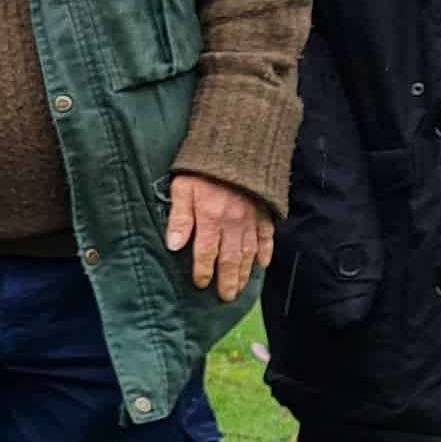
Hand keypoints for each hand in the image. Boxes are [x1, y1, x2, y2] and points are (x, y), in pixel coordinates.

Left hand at [167, 174, 274, 302]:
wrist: (237, 143)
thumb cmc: (203, 166)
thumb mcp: (182, 187)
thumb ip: (179, 217)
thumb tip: (173, 245)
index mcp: (210, 219)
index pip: (205, 253)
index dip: (202, 270)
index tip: (200, 284)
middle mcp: (232, 224)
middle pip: (229, 259)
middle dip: (227, 281)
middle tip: (225, 298)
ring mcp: (251, 219)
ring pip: (248, 253)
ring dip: (244, 273)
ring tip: (240, 289)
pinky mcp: (264, 211)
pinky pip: (267, 237)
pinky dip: (266, 252)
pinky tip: (263, 265)